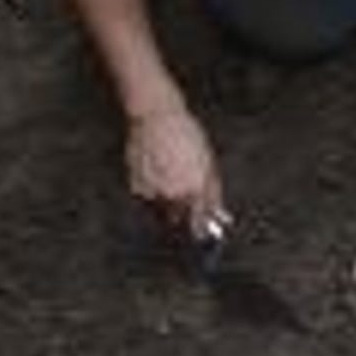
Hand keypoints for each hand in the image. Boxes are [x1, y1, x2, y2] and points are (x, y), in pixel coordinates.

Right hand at [125, 108, 228, 242]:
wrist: (156, 119)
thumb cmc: (186, 135)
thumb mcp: (208, 161)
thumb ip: (213, 192)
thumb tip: (218, 215)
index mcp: (194, 189)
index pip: (199, 223)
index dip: (202, 231)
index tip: (204, 236)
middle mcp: (172, 195)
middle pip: (179, 221)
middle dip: (184, 216)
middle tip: (185, 201)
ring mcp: (152, 193)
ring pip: (162, 212)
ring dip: (168, 205)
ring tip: (170, 179)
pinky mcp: (136, 188)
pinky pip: (148, 200)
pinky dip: (153, 193)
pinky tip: (158, 173)